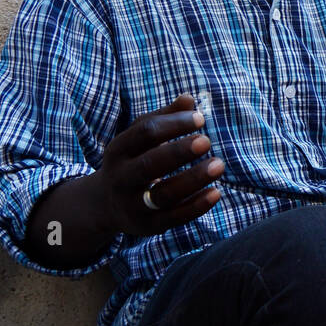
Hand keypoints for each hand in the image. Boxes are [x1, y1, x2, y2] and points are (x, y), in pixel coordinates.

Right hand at [93, 93, 223, 237]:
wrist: (106, 204)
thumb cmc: (134, 159)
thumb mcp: (140, 138)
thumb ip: (164, 118)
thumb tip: (189, 99)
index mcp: (119, 150)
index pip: (144, 133)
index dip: (173, 124)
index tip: (201, 118)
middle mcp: (122, 178)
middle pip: (149, 165)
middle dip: (178, 152)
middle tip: (207, 141)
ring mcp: (133, 205)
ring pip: (163, 194)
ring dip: (192, 180)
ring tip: (219, 165)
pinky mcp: (148, 226)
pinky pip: (173, 217)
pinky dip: (195, 206)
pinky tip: (216, 193)